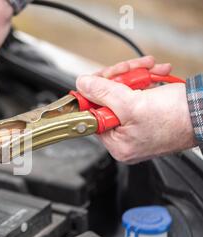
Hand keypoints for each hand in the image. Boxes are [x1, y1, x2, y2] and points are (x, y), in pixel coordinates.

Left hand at [76, 56, 196, 163]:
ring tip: (149, 69)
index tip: (95, 79)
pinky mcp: (149, 114)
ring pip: (123, 93)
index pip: (93, 115)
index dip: (94, 93)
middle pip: (108, 101)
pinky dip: (147, 80)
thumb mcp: (131, 103)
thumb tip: (83, 85)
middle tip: (128, 69)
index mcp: (117, 144)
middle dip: (119, 79)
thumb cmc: (177, 118)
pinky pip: (138, 94)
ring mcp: (138, 126)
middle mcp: (125, 138)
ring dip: (136, 76)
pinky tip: (157, 73)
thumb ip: (103, 93)